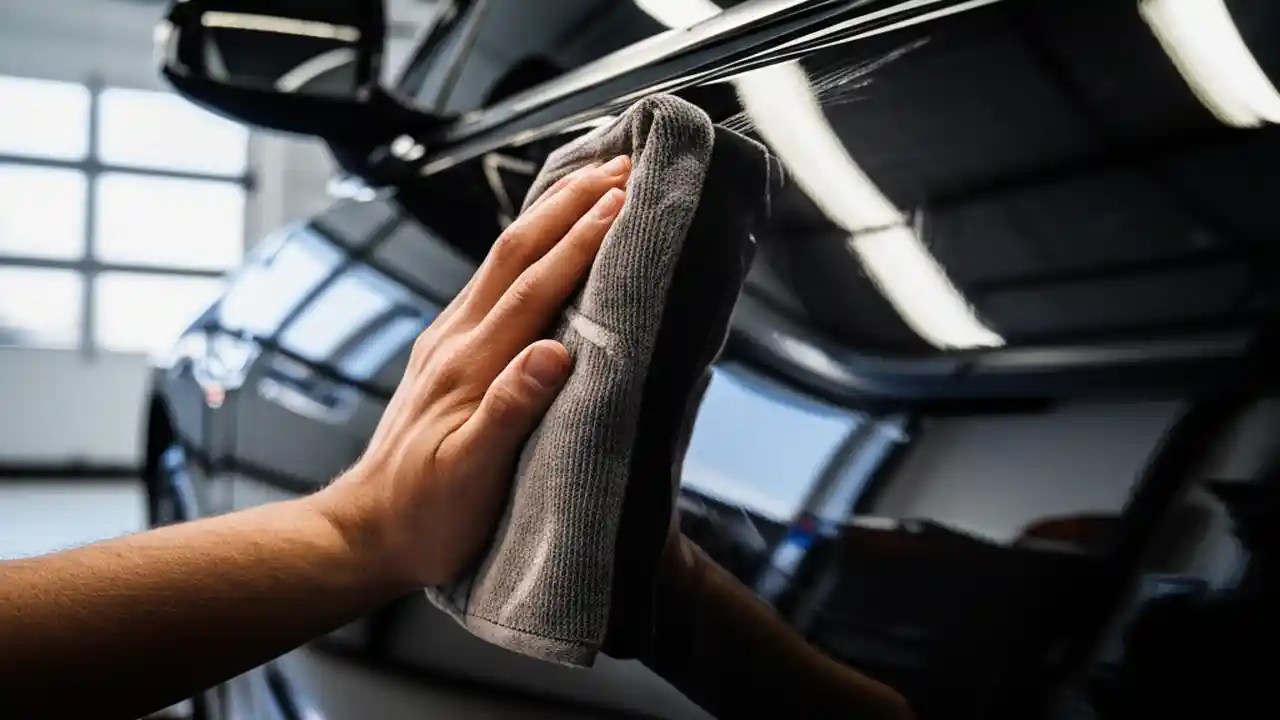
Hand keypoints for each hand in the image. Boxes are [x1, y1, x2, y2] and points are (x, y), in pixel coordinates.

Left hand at [312, 155, 631, 588]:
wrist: (366, 530)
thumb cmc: (425, 516)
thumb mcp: (469, 476)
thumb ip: (510, 410)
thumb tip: (555, 351)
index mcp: (467, 366)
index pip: (532, 288)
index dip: (578, 242)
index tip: (621, 201)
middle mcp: (454, 340)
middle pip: (514, 252)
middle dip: (568, 203)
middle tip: (618, 164)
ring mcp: (447, 342)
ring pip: (500, 259)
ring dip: (548, 214)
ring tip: (590, 181)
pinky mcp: (447, 353)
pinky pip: (491, 281)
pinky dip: (527, 246)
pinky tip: (543, 239)